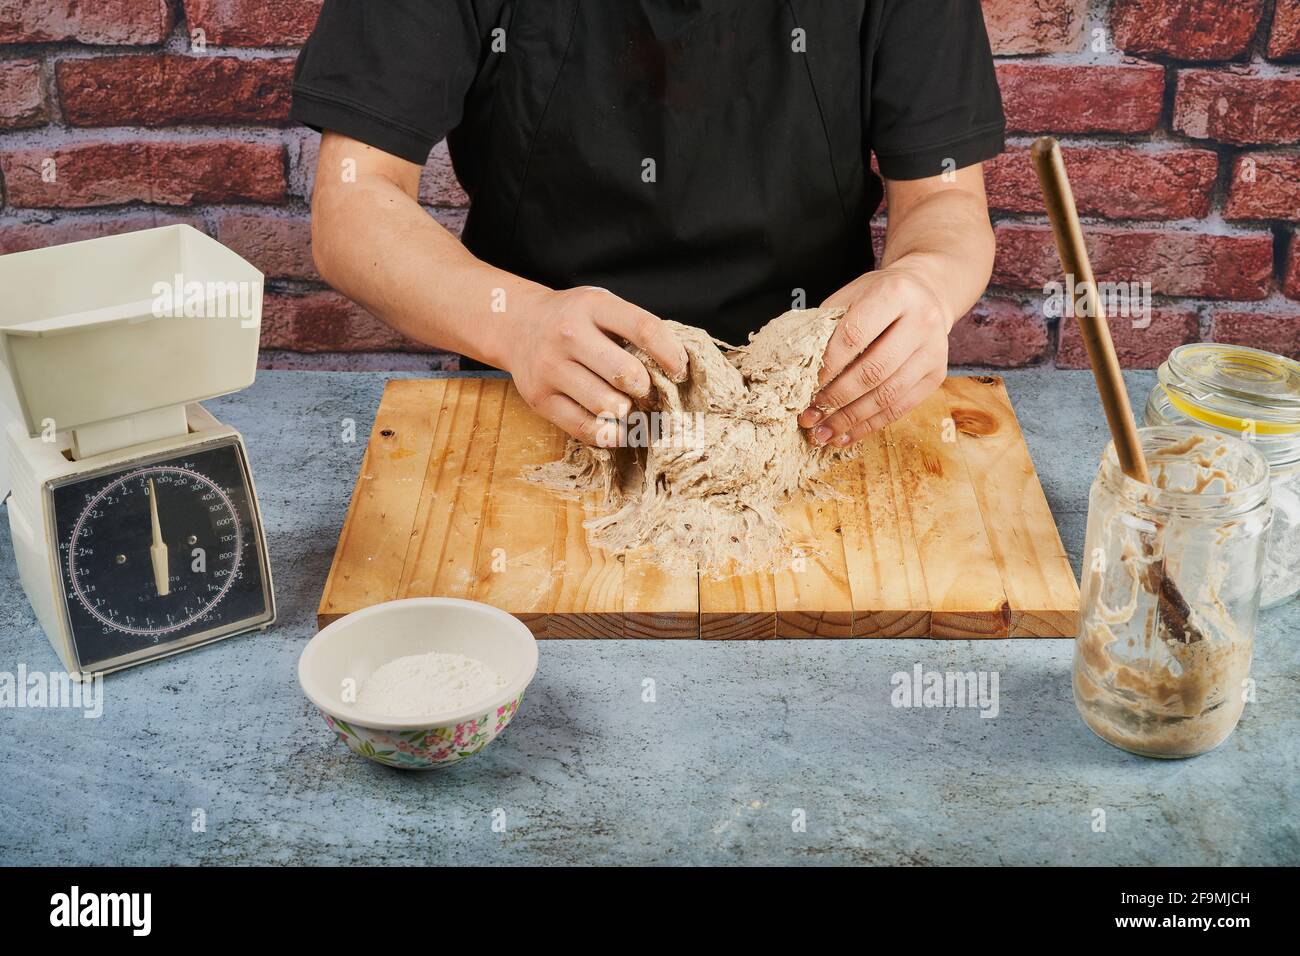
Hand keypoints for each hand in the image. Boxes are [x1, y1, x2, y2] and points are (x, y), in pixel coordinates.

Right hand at [503, 286, 688, 445]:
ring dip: (627, 412)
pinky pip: (584, 428)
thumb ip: (634, 330)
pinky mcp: (539, 398)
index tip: (679, 372)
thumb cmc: (574, 320)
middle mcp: (568, 335)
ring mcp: (550, 368)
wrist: (516, 325)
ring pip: (607, 405)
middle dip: (646, 388)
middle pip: (626, 373)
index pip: (645, 329)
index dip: (671, 355)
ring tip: (627, 406)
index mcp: (593, 306)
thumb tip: (678, 368)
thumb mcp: (601, 307)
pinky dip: (608, 434)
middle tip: (646, 390)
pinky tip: (615, 426)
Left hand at [798, 268, 951, 446]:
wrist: (926, 293)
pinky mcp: (936, 375)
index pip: (855, 334)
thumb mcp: (852, 295)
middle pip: (874, 370)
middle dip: (836, 397)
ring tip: (822, 433)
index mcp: (895, 294)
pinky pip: (900, 408)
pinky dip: (869, 425)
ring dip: (850, 419)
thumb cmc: (879, 296)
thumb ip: (827, 324)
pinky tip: (845, 435)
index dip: (828, 363)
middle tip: (809, 414)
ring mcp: (933, 351)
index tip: (806, 383)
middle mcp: (921, 322)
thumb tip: (797, 366)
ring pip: (888, 395)